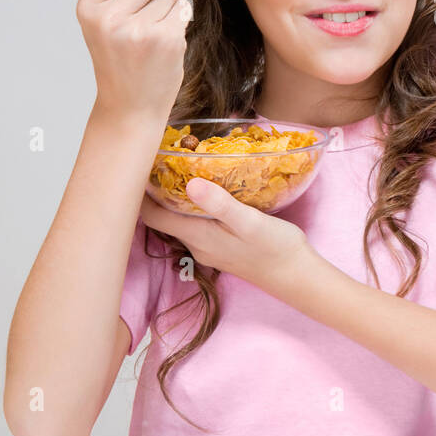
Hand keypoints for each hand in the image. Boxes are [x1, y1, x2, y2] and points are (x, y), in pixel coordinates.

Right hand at [76, 0, 191, 120]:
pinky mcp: (166, 40)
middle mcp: (110, 18)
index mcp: (89, 7)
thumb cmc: (118, 59)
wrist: (130, 105)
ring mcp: (139, 30)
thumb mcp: (102, 15)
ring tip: (154, 29)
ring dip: (170, 5)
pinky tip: (167, 40)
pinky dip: (180, 20)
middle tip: (155, 1)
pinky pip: (183, 10)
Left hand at [140, 179, 314, 298]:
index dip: (140, 191)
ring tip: (177, 168)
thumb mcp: (250, 222)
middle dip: (155, 190)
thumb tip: (189, 183)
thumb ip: (220, 204)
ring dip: (174, 198)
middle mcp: (196, 244)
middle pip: (161, 217)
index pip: (152, 215)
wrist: (296, 276)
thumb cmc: (276, 247)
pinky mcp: (220, 247)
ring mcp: (207, 248)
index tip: (139, 163)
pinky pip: (195, 224)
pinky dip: (192, 207)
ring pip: (179, 220)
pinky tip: (206, 192)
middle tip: (157, 159)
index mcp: (197, 236)